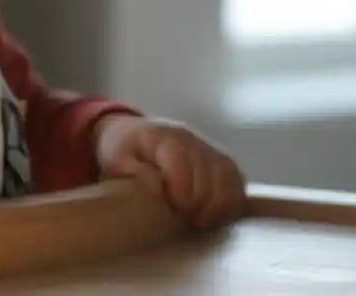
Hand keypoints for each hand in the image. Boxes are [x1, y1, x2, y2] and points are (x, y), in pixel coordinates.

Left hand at [94, 114, 245, 229]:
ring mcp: (211, 149)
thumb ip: (133, 173)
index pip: (183, 162)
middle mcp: (193, 140)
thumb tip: (158, 189)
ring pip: (229, 179)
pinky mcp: (223, 161)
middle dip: (200, 204)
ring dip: (218, 206)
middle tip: (186, 221)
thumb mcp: (117, 160)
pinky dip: (231, 203)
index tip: (175, 211)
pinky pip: (238, 183)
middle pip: (210, 174)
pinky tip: (215, 216)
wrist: (136, 134)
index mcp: (165, 137)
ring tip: (200, 221)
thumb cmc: (123, 150)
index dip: (182, 192)